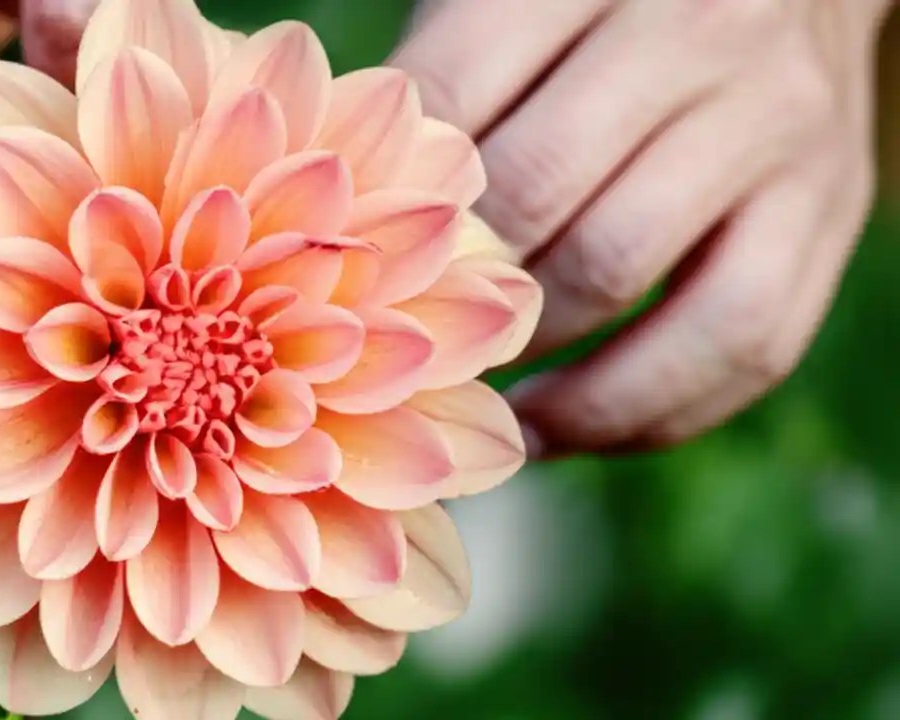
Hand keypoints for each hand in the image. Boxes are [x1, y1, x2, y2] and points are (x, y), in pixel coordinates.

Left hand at [392, 0, 890, 455]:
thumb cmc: (608, 11)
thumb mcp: (520, 5)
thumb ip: (447, 89)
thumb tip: (358, 224)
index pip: (456, 99)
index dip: (390, 203)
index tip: (353, 272)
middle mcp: (694, 41)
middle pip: (532, 194)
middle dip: (449, 285)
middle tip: (398, 344)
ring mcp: (771, 130)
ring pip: (618, 274)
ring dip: (522, 359)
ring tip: (470, 404)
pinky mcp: (829, 212)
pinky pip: (739, 346)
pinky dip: (634, 413)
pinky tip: (558, 429)